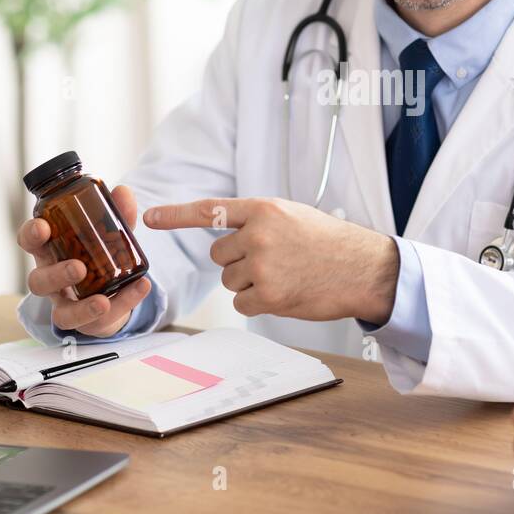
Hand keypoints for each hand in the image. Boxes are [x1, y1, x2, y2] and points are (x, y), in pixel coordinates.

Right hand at [18, 184, 151, 337]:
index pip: (29, 241)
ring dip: (82, 307)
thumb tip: (123, 191)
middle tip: (78, 267)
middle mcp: (52, 279)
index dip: (31, 234)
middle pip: (38, 281)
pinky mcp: (88, 322)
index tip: (42, 227)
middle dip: (56, 274)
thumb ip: (116, 215)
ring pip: (62, 313)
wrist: (110, 293)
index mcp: (50, 251)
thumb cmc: (97, 256)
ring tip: (103, 300)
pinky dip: (123, 304)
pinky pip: (98, 322)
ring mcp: (67, 305)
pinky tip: (141, 287)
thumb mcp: (108, 233)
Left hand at [144, 197, 398, 323]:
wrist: (363, 268)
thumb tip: (225, 235)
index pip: (211, 210)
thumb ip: (258, 221)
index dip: (176, 214)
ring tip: (285, 275)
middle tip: (272, 261)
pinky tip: (285, 293)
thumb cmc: (330, 243)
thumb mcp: (293, 216)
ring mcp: (262, 265)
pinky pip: (242, 303)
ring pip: (230, 281)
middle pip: (219, 255)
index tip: (149, 217)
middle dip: (237, 262)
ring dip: (250, 283)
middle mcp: (259, 234)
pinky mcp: (269, 294)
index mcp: (265, 209)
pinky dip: (259, 303)